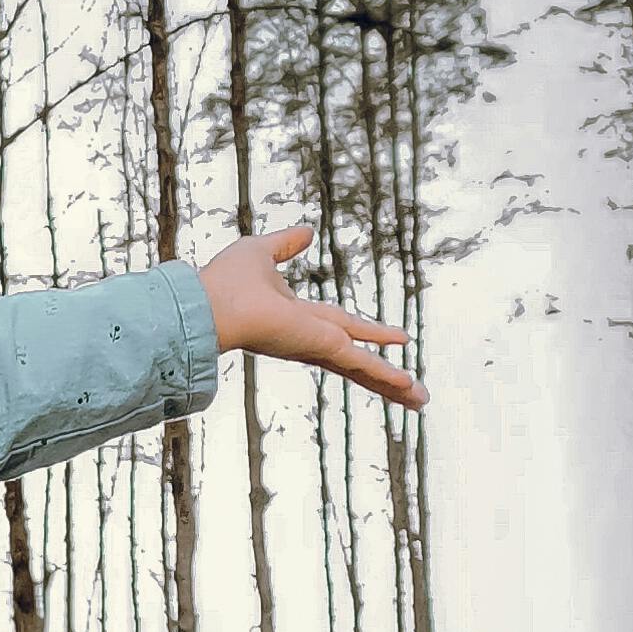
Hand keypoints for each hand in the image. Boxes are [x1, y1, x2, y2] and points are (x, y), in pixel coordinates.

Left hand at [200, 226, 422, 408]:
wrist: (209, 306)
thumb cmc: (224, 282)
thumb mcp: (261, 251)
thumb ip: (286, 243)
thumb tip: (307, 231)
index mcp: (298, 318)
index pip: (342, 327)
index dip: (369, 333)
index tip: (395, 340)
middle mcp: (310, 338)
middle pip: (358, 359)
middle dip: (385, 374)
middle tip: (414, 390)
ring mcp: (317, 346)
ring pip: (364, 368)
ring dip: (394, 384)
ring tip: (422, 400)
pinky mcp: (322, 348)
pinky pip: (362, 363)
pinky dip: (386, 375)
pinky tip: (410, 387)